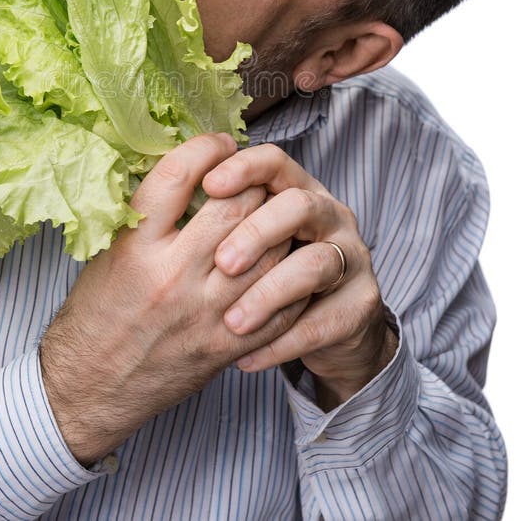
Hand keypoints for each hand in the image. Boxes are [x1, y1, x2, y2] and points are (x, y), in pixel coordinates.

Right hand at [39, 134, 307, 464]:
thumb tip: (192, 168)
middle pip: (234, 208)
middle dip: (252, 182)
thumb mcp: (109, 251)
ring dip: (278, 225)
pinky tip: (286, 259)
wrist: (89, 386)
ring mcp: (203, 314)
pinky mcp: (226, 346)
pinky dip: (290, 276)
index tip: (220, 144)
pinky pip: (278, 304)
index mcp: (135, 247)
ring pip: (267, 252)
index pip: (179, 176)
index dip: (206, 149)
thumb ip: (148, 213)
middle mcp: (171, 277)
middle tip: (255, 175)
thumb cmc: (97, 312)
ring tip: (275, 212)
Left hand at [203, 144, 397, 409]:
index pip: (274, 161)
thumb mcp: (244, 234)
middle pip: (298, 205)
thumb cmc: (265, 271)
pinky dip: (283, 343)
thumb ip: (214, 214)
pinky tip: (247, 359)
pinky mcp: (361, 304)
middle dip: (256, 233)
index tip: (210, 184)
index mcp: (295, 188)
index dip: (244, 168)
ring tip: (231, 322)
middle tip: (221, 263)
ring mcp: (352, 257)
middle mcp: (328, 215)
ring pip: (316, 264)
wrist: (326, 326)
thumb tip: (159, 200)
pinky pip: (324, 322)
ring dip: (271, 294)